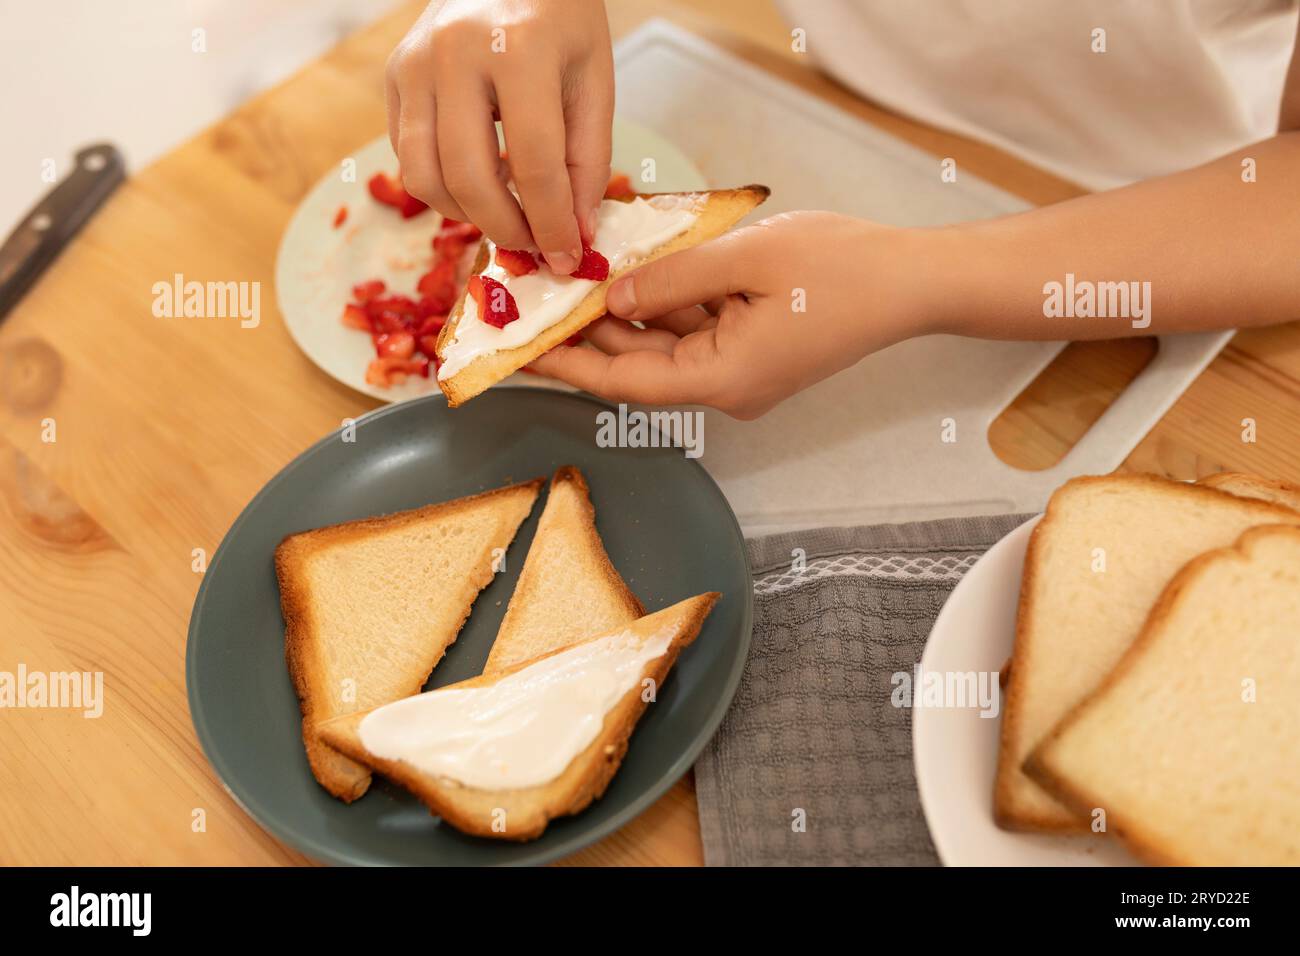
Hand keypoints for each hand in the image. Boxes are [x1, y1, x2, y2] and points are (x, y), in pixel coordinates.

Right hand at [385, 0, 613, 272]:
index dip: (553, 224)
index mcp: (519, 48)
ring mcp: (414, 63)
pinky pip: (408, 157)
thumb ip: (588, 160)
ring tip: (508, 216)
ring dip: (467, 216)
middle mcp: (454, 54)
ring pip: (425, 178)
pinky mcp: (393, 75)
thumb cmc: (561, 16)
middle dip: (506, 230)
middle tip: (535, 246)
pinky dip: (444, 187)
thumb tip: (575, 234)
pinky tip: (481, 182)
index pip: (534, 165)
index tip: (567, 257)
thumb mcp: (594, 78)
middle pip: (469, 179)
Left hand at [530, 212, 929, 418]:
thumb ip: (671, 279)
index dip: (565, 365)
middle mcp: (725, 386)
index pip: (622, 382)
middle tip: (534, 295)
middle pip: (636, 363)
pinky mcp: (750, 348)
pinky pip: (692, 327)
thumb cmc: (844, 269)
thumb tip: (611, 297)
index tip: (515, 348)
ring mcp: (739, 369)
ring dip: (621, 311)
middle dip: (585, 330)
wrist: (914, 281)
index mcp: (723, 380)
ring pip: (661, 343)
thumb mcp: (747, 259)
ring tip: (569, 274)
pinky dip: (661, 300)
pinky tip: (631, 267)